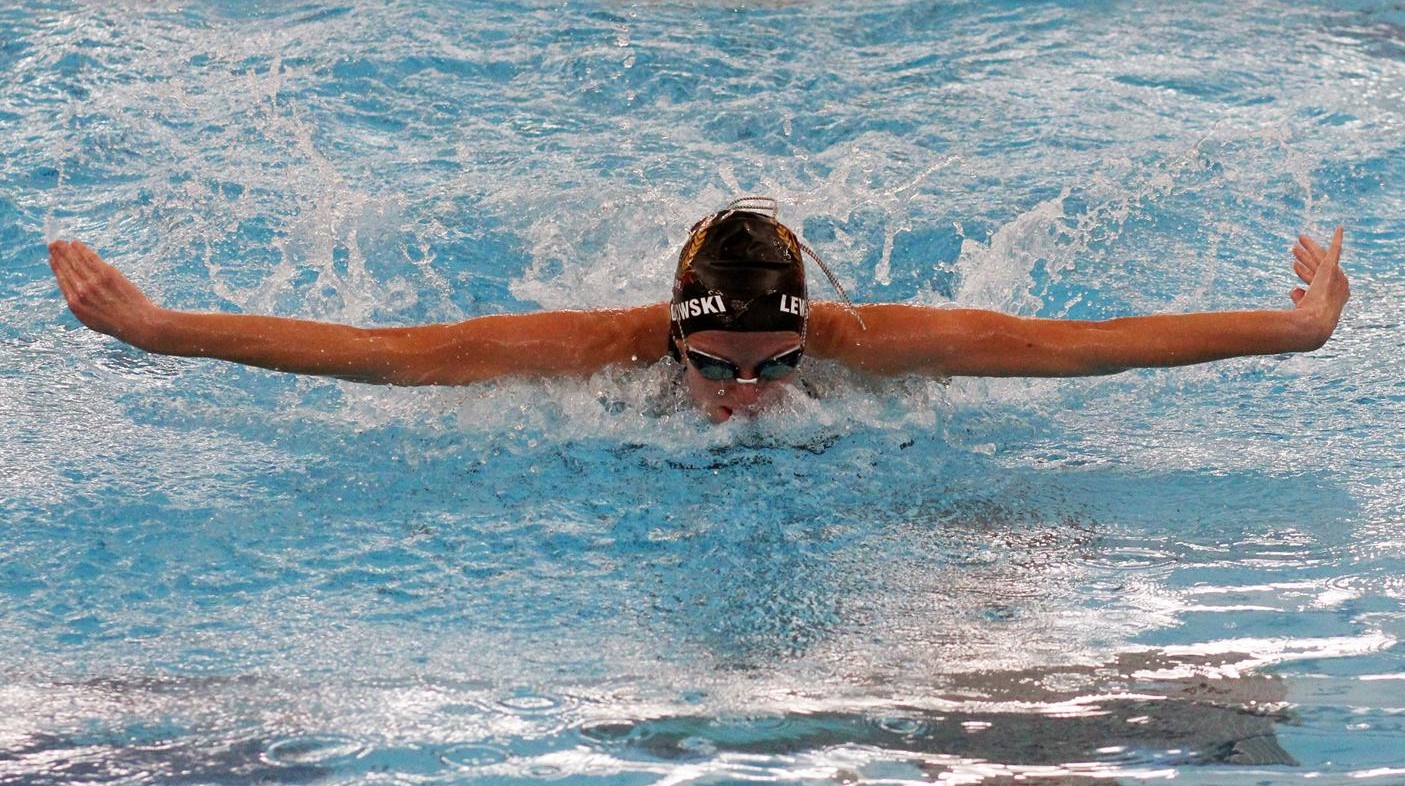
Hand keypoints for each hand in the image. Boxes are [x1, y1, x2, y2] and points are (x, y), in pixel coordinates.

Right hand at [49, 240, 160, 346]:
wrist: (137, 323)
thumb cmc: (116, 324)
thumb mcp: (91, 320)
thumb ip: (80, 304)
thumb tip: (73, 291)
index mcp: (75, 304)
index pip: (62, 280)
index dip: (56, 267)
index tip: (52, 258)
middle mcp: (81, 291)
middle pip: (67, 268)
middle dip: (58, 255)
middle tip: (53, 244)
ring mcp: (94, 282)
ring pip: (76, 261)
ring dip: (66, 249)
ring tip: (60, 242)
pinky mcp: (107, 274)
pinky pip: (90, 258)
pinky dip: (82, 250)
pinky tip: (75, 243)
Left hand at [1290, 227, 1348, 345]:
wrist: (1314, 321)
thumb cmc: (1306, 321)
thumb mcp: (1302, 307)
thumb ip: (1299, 297)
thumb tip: (1293, 289)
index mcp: (1333, 297)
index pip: (1316, 279)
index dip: (1304, 272)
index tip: (1293, 265)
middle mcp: (1339, 285)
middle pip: (1318, 267)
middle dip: (1305, 257)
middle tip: (1294, 247)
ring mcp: (1337, 276)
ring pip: (1319, 258)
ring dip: (1309, 248)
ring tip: (1298, 240)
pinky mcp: (1331, 268)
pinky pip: (1336, 250)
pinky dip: (1337, 238)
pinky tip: (1339, 228)